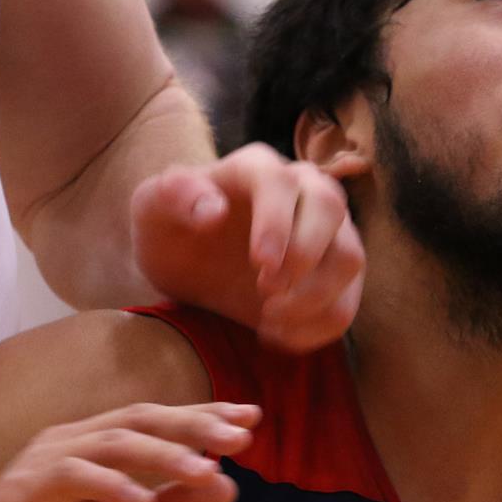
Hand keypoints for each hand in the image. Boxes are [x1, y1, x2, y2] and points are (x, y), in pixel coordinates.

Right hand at [0, 402, 258, 501]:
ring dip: (161, 453)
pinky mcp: (22, 490)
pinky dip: (109, 485)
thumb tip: (228, 483)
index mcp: (89, 447)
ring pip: (110, 441)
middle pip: (137, 418)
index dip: (202, 414)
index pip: (152, 420)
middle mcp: (66, 441)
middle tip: (242, 433)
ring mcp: (42, 461)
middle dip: (192, 422)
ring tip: (204, 469)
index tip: (252, 417)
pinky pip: (70, 476)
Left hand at [130, 143, 363, 351]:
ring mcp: (326, 230)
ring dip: (315, 298)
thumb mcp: (151, 209)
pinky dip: (317, 327)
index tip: (261, 265)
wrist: (184, 261)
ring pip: (350, 258)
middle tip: (266, 293)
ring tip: (268, 319)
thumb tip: (214, 210)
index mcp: (255, 167)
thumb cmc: (167, 227)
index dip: (278, 223)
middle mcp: (302, 188)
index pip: (281, 183)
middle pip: (331, 210)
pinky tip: (275, 334)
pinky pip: (346, 302)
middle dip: (303, 258)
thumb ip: (173, 196)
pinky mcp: (332, 273)